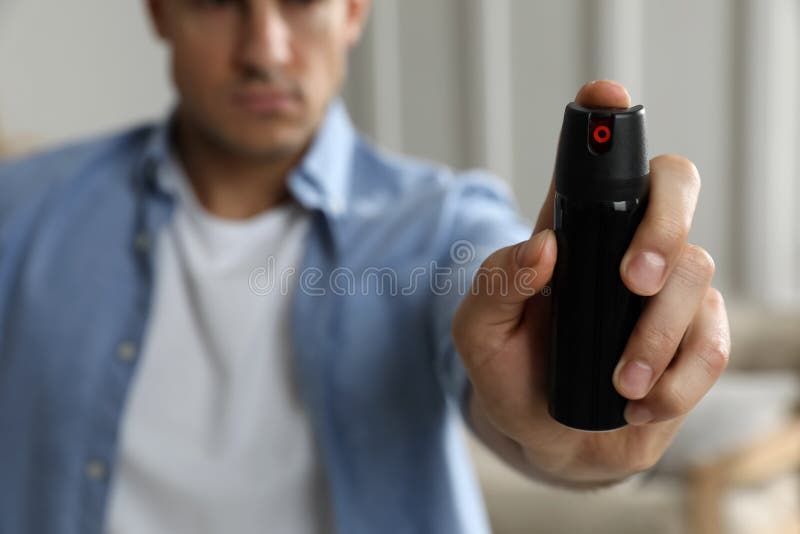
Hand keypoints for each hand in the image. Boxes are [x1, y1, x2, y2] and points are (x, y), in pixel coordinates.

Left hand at [451, 80, 730, 485]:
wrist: (547, 436)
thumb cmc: (509, 371)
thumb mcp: (478, 332)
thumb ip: (496, 284)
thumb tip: (545, 248)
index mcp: (571, 233)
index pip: (595, 164)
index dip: (606, 120)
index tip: (605, 97)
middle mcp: (624, 248)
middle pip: (673, 187)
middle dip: (663, 225)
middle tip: (631, 279)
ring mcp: (665, 292)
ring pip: (697, 275)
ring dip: (657, 334)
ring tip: (621, 381)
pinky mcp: (693, 340)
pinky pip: (713, 345)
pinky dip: (677, 379)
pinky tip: (640, 402)